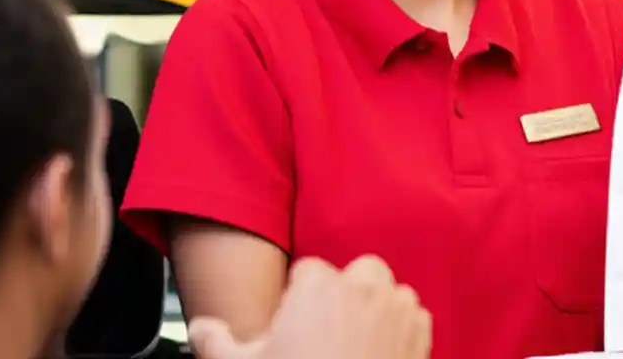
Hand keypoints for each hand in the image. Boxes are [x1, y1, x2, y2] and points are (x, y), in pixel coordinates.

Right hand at [191, 254, 431, 358]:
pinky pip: (415, 316)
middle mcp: (363, 290)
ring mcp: (396, 311)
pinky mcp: (421, 337)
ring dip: (377, 307)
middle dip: (346, 291)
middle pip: (358, 271)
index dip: (298, 298)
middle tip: (327, 327)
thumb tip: (201, 329)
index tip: (294, 323)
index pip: (308, 272)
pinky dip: (401, 327)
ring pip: (390, 291)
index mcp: (319, 286)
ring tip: (355, 341)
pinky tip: (380, 352)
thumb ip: (214, 341)